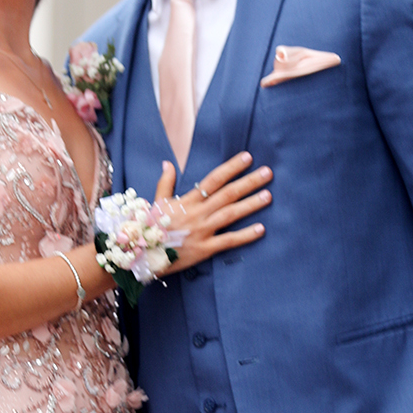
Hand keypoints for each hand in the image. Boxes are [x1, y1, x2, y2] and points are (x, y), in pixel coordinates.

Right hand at [153, 154, 270, 270]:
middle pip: (228, 194)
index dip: (231, 168)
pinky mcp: (204, 249)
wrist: (144, 255)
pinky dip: (245, 235)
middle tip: (268, 173)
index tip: (248, 157)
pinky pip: (228, 241)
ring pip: (231, 214)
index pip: (214, 179)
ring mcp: (202, 231)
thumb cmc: (151, 228)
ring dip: (251, 204)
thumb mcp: (156, 203)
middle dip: (249, 182)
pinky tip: (261, 229)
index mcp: (187, 201)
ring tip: (268, 195)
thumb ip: (165, 182)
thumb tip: (167, 163)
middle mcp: (197, 213)